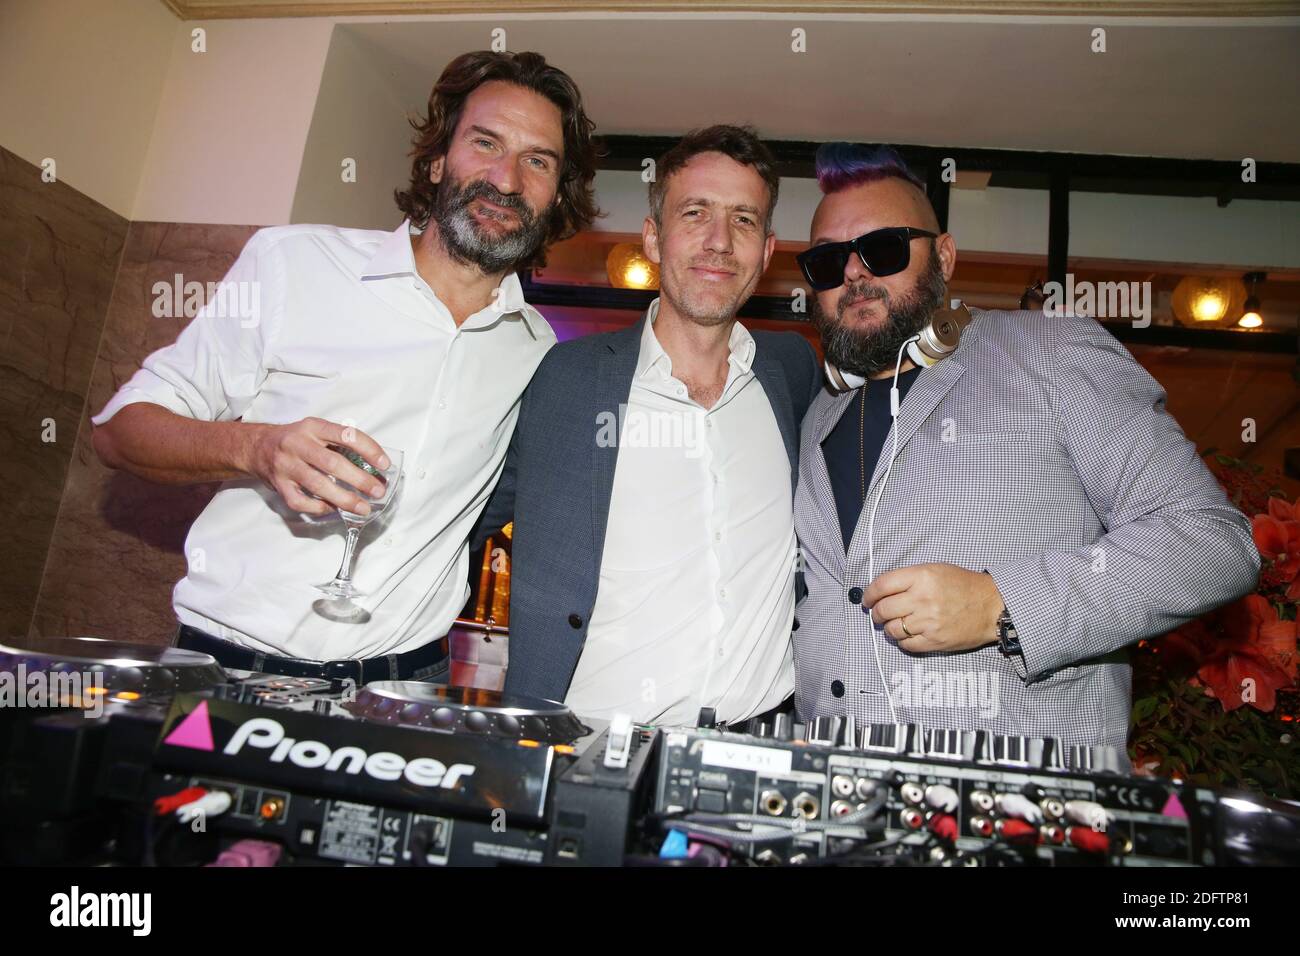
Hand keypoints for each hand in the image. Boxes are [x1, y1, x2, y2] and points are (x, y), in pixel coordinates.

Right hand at [244, 417, 389, 515]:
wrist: (257, 447)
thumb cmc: (296, 440)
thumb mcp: (316, 431)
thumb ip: (340, 443)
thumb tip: (374, 466)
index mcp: (313, 427)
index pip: (345, 434)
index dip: (368, 449)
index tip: (384, 464)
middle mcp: (297, 443)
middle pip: (332, 463)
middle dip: (359, 479)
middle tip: (378, 491)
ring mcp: (285, 465)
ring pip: (318, 484)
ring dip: (344, 499)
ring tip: (363, 507)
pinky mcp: (278, 484)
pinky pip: (300, 501)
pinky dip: (319, 507)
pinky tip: (333, 509)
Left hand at [862, 563, 1003, 653]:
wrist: (991, 606)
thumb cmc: (962, 585)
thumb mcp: (934, 569)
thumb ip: (907, 578)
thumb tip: (880, 591)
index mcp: (921, 577)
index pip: (881, 586)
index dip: (869, 594)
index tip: (867, 599)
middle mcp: (922, 599)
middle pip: (883, 609)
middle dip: (876, 613)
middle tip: (878, 614)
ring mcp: (928, 622)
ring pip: (891, 629)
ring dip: (888, 628)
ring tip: (895, 624)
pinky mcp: (934, 641)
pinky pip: (906, 645)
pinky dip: (902, 641)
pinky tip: (908, 635)